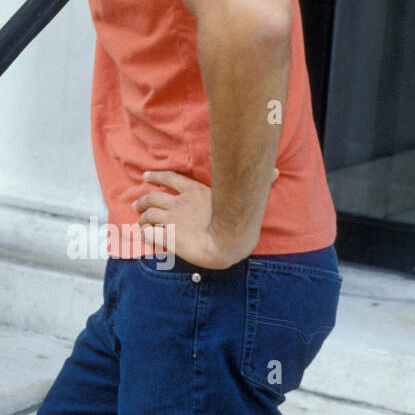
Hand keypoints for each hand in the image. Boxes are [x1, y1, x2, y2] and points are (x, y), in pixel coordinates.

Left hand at [132, 166, 278, 269]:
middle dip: (142, 199)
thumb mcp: (244, 197)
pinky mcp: (168, 236)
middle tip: (137, 204)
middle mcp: (179, 202)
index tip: (146, 176)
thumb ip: (257, 183)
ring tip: (139, 220)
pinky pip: (150, 233)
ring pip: (148, 214)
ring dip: (142, 217)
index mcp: (194, 191)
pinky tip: (144, 235)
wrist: (227, 243)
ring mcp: (172, 219)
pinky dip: (144, 233)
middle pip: (153, 196)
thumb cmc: (237, 221)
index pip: (170, 178)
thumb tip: (278, 171)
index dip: (156, 176)